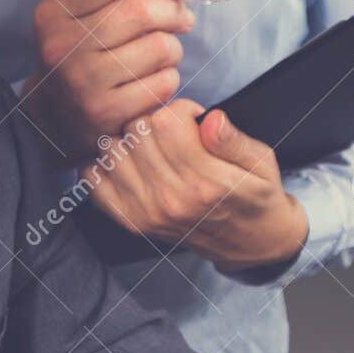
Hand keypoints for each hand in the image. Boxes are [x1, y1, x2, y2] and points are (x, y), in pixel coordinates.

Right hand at [19, 0, 197, 161]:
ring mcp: (84, 82)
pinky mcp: (107, 113)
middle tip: (183, 17)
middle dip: (174, 10)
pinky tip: (151, 79)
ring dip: (172, 47)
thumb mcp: (76, 10)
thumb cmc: (75, 52)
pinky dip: (167, 78)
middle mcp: (64, 46)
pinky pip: (163, 83)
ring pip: (159, 47)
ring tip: (160, 52)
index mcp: (54, 13)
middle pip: (142, 11)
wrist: (52, 115)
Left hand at [88, 99, 308, 270]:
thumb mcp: (260, 162)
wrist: (247, 242)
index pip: (167, 121)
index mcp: (205, 182)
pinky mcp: (129, 221)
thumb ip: (233, 140)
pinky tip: (128, 161)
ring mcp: (145, 212)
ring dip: (127, 138)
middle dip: (153, 120)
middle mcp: (171, 199)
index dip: (179, 109)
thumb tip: (210, 119)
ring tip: (152, 146)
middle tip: (172, 131)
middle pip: (136, 129)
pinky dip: (104, 163)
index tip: (192, 118)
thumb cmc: (253, 195)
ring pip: (111, 148)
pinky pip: (92, 179)